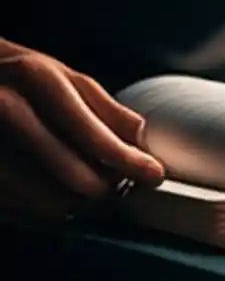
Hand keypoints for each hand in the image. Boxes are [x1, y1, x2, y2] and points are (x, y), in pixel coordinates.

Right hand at [0, 38, 164, 220]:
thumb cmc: (13, 77)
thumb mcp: (59, 75)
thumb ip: (104, 107)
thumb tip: (142, 138)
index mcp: (37, 78)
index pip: (93, 135)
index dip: (128, 161)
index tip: (153, 174)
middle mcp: (6, 106)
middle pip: (75, 176)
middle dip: (104, 189)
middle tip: (116, 187)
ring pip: (47, 199)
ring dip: (74, 203)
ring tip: (80, 188)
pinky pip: (18, 204)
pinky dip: (38, 204)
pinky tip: (44, 189)